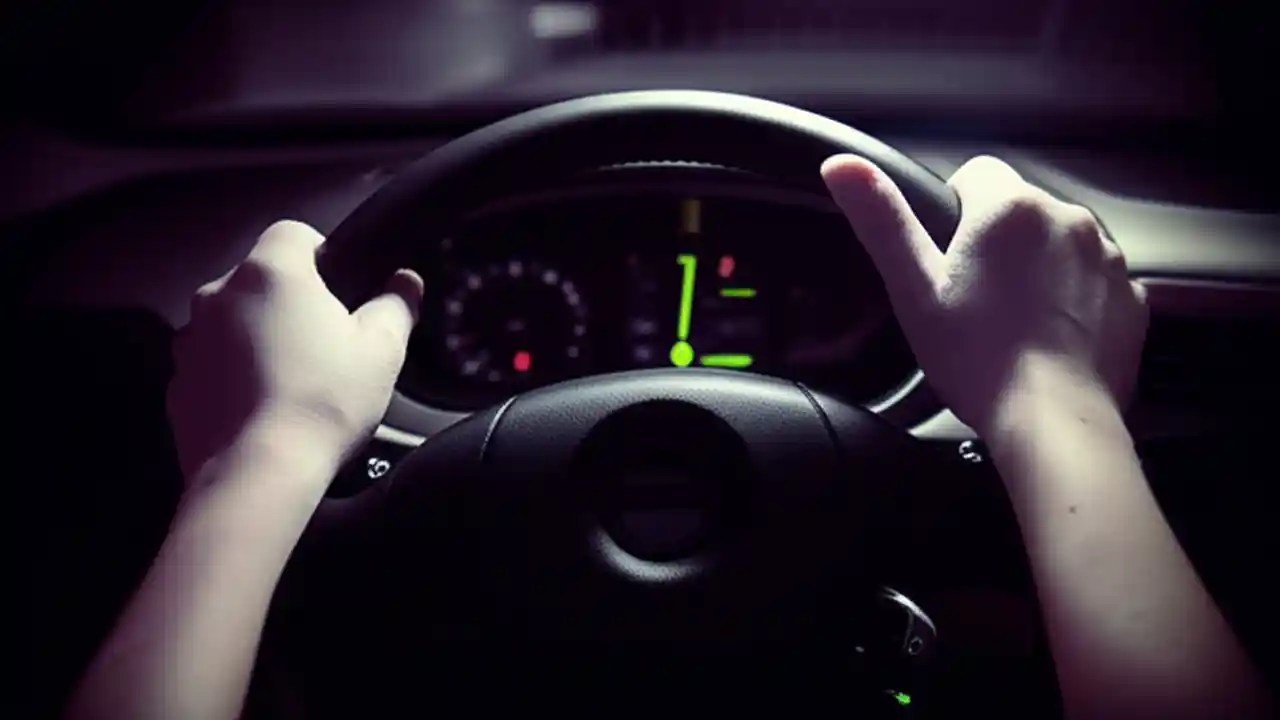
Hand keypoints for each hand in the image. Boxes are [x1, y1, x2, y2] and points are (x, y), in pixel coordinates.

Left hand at [168, 220, 422, 485]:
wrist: (259, 474)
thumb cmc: (323, 403)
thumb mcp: (382, 350)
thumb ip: (397, 303)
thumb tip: (406, 281)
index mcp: (271, 272)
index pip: (293, 232)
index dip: (321, 254)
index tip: (340, 290)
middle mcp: (219, 295)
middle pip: (262, 280)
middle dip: (291, 303)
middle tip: (327, 345)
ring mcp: (190, 340)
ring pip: (233, 322)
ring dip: (259, 340)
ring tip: (295, 383)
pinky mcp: (177, 383)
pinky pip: (212, 366)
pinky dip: (235, 378)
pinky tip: (266, 410)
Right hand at [821, 155, 1147, 437]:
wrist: (1052, 420)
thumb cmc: (977, 357)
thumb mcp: (914, 289)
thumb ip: (882, 220)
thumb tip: (841, 165)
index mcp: (1010, 208)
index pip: (976, 174)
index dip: (955, 212)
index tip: (948, 259)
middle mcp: (1067, 217)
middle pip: (1019, 211)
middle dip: (998, 243)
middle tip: (973, 299)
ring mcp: (1107, 256)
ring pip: (1059, 244)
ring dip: (1038, 268)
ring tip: (1013, 323)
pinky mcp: (1132, 295)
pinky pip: (1094, 281)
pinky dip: (1074, 300)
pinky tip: (1050, 338)